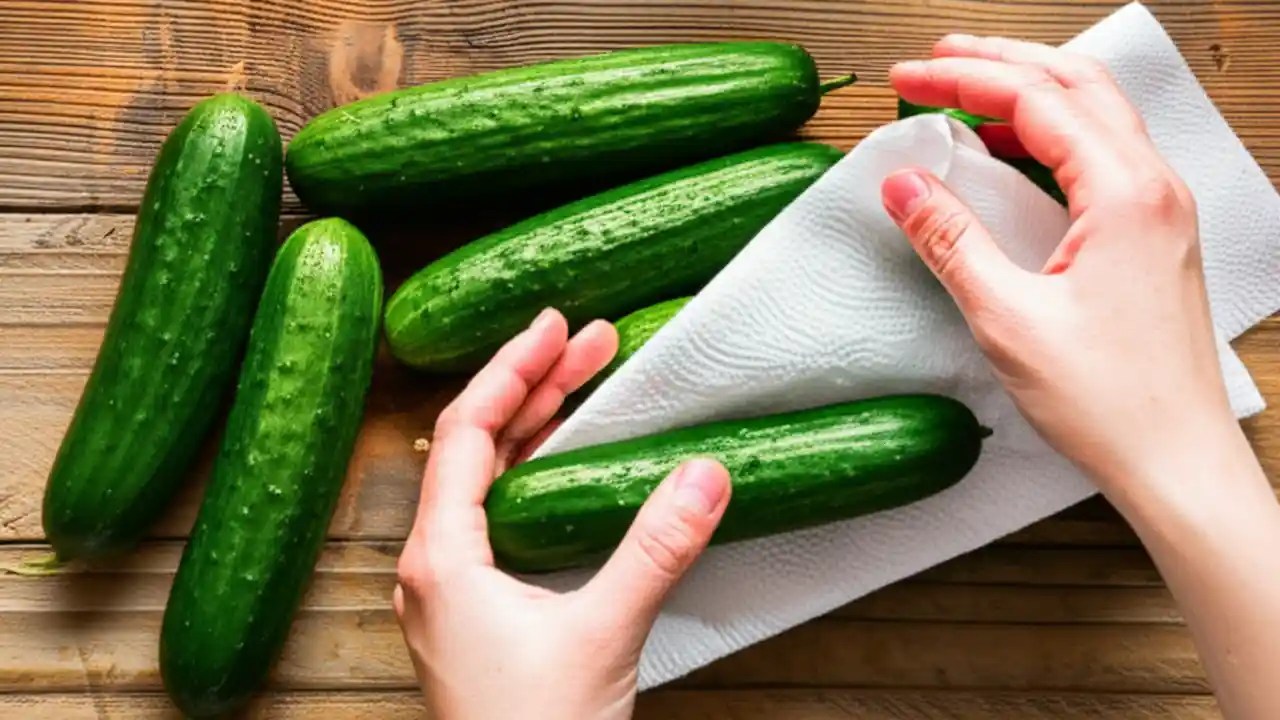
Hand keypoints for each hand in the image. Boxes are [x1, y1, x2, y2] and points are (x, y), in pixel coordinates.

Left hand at [394, 308, 731, 719]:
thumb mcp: (604, 633)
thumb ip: (655, 549)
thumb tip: (705, 474)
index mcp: (441, 557)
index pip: (465, 431)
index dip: (511, 369)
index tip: (554, 324)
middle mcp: (435, 566)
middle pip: (478, 448)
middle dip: (534, 388)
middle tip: (588, 342)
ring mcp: (454, 592)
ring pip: (489, 484)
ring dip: (537, 431)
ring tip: (585, 382)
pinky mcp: (477, 615)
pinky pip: (500, 521)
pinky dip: (537, 479)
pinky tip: (573, 465)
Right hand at [881, 35, 1279, 719]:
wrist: (1175, 460)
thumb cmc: (1110, 402)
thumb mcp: (1007, 318)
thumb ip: (950, 240)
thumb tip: (904, 184)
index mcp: (1125, 194)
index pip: (1035, 100)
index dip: (961, 79)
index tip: (906, 80)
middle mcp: (1154, 188)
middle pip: (1074, 84)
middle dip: (998, 62)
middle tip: (935, 61)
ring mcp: (1161, 210)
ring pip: (1094, 113)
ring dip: (1028, 91)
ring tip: (966, 89)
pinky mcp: (1155, 235)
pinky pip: (1102, 154)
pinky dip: (1051, 134)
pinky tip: (1012, 153)